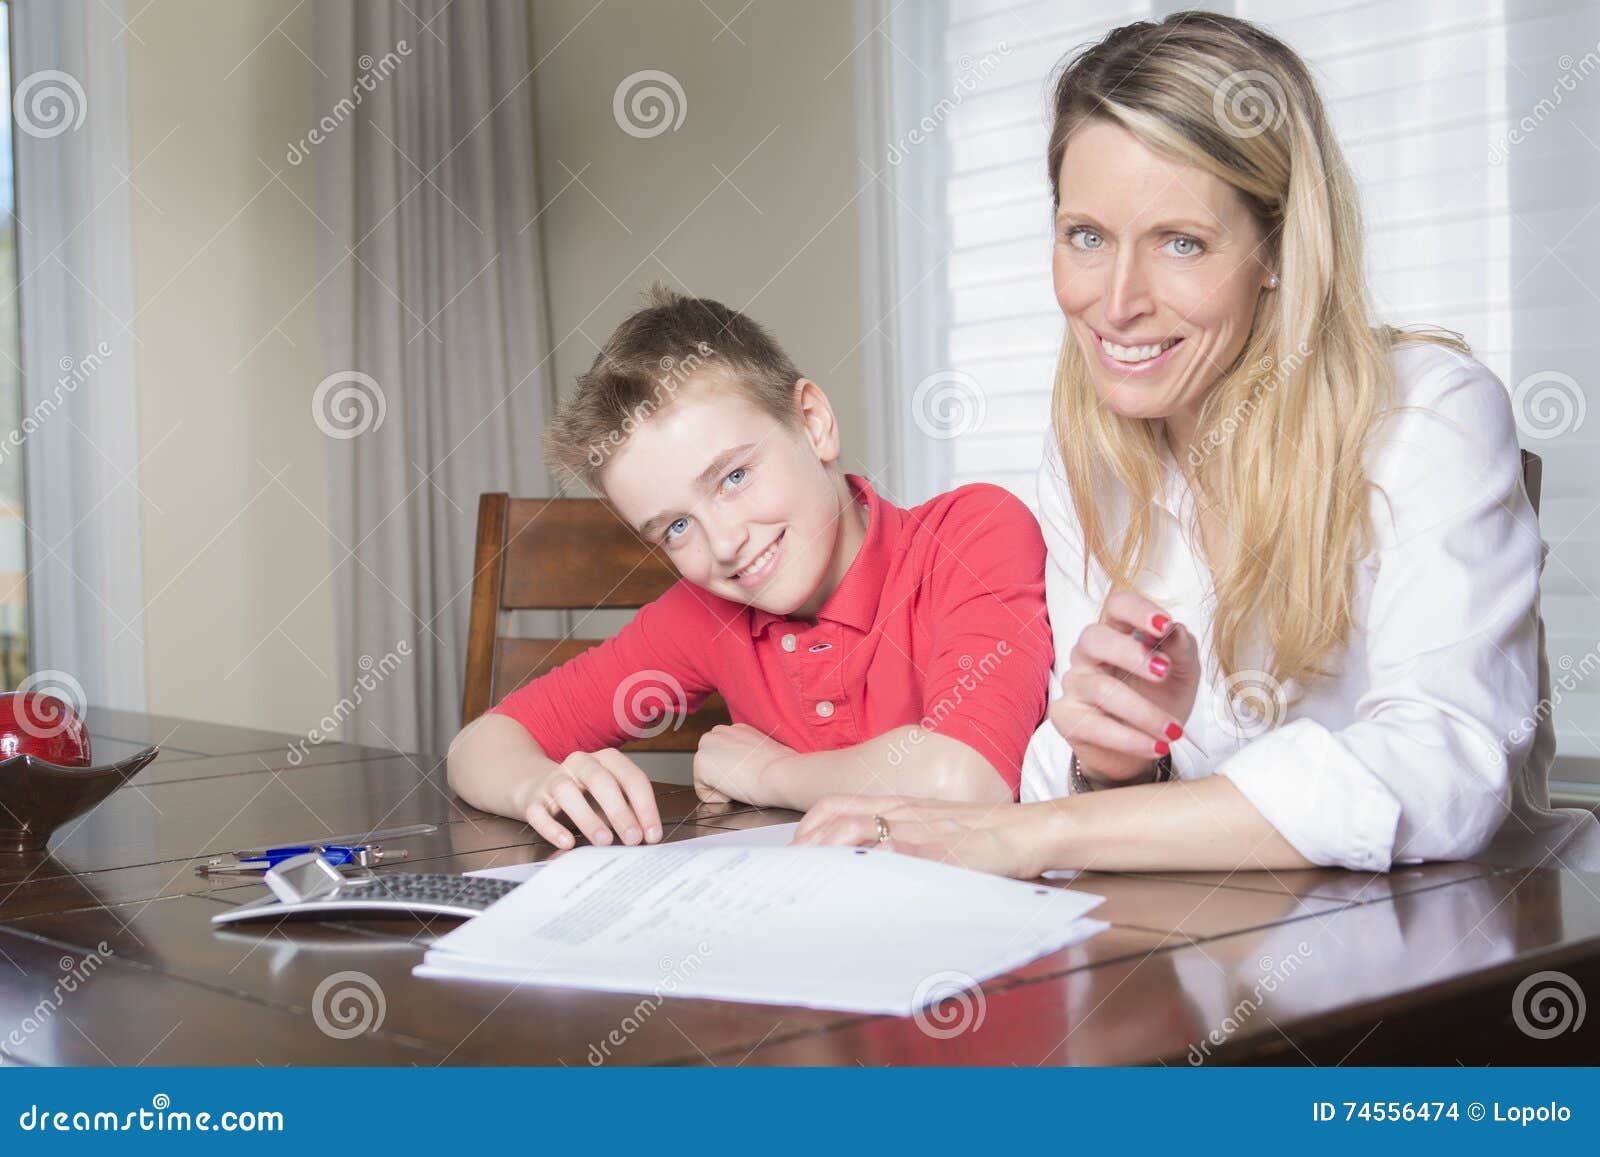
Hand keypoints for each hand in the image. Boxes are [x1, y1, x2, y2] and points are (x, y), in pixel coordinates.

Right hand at [515, 748, 662, 848]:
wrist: (535, 787)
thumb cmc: (584, 796)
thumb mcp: (610, 799)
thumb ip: (628, 813)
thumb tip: (647, 837)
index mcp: (606, 760)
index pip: (632, 778)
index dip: (646, 806)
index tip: (653, 834)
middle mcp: (580, 763)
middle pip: (601, 780)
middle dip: (620, 810)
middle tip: (633, 839)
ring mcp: (553, 780)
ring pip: (567, 792)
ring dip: (588, 818)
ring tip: (604, 841)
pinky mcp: (532, 800)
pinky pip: (539, 813)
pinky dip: (553, 828)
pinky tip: (567, 843)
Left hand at [693, 723, 795, 805]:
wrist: (780, 771)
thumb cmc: (782, 767)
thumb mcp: (766, 753)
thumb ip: (751, 755)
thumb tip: (751, 767)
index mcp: (737, 730)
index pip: (724, 755)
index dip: (735, 770)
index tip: (749, 775)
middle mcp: (719, 733)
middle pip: (711, 764)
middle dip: (723, 776)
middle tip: (745, 781)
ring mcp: (707, 747)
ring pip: (706, 777)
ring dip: (720, 786)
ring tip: (742, 784)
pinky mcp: (701, 763)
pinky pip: (703, 792)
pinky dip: (717, 797)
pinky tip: (735, 791)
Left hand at [791, 794, 1049, 878]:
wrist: (1026, 830)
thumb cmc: (984, 835)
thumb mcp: (933, 829)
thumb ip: (900, 842)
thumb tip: (867, 866)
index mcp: (898, 805)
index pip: (836, 805)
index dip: (807, 828)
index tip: (794, 852)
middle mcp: (901, 812)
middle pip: (836, 820)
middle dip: (806, 847)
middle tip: (793, 875)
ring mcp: (917, 831)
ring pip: (856, 832)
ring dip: (827, 856)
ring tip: (813, 883)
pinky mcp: (936, 852)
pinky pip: (893, 856)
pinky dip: (869, 870)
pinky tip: (856, 890)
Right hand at [1051, 592, 1199, 783]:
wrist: (1145, 746)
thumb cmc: (1160, 700)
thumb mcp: (1183, 675)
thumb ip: (1182, 650)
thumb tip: (1177, 631)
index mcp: (1117, 633)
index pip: (1117, 606)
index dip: (1137, 610)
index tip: (1164, 625)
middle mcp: (1088, 654)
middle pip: (1094, 638)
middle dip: (1130, 653)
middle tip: (1163, 672)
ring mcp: (1074, 684)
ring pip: (1100, 688)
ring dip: (1142, 711)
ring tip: (1172, 730)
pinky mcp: (1066, 716)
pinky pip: (1093, 725)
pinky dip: (1129, 739)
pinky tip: (1154, 745)